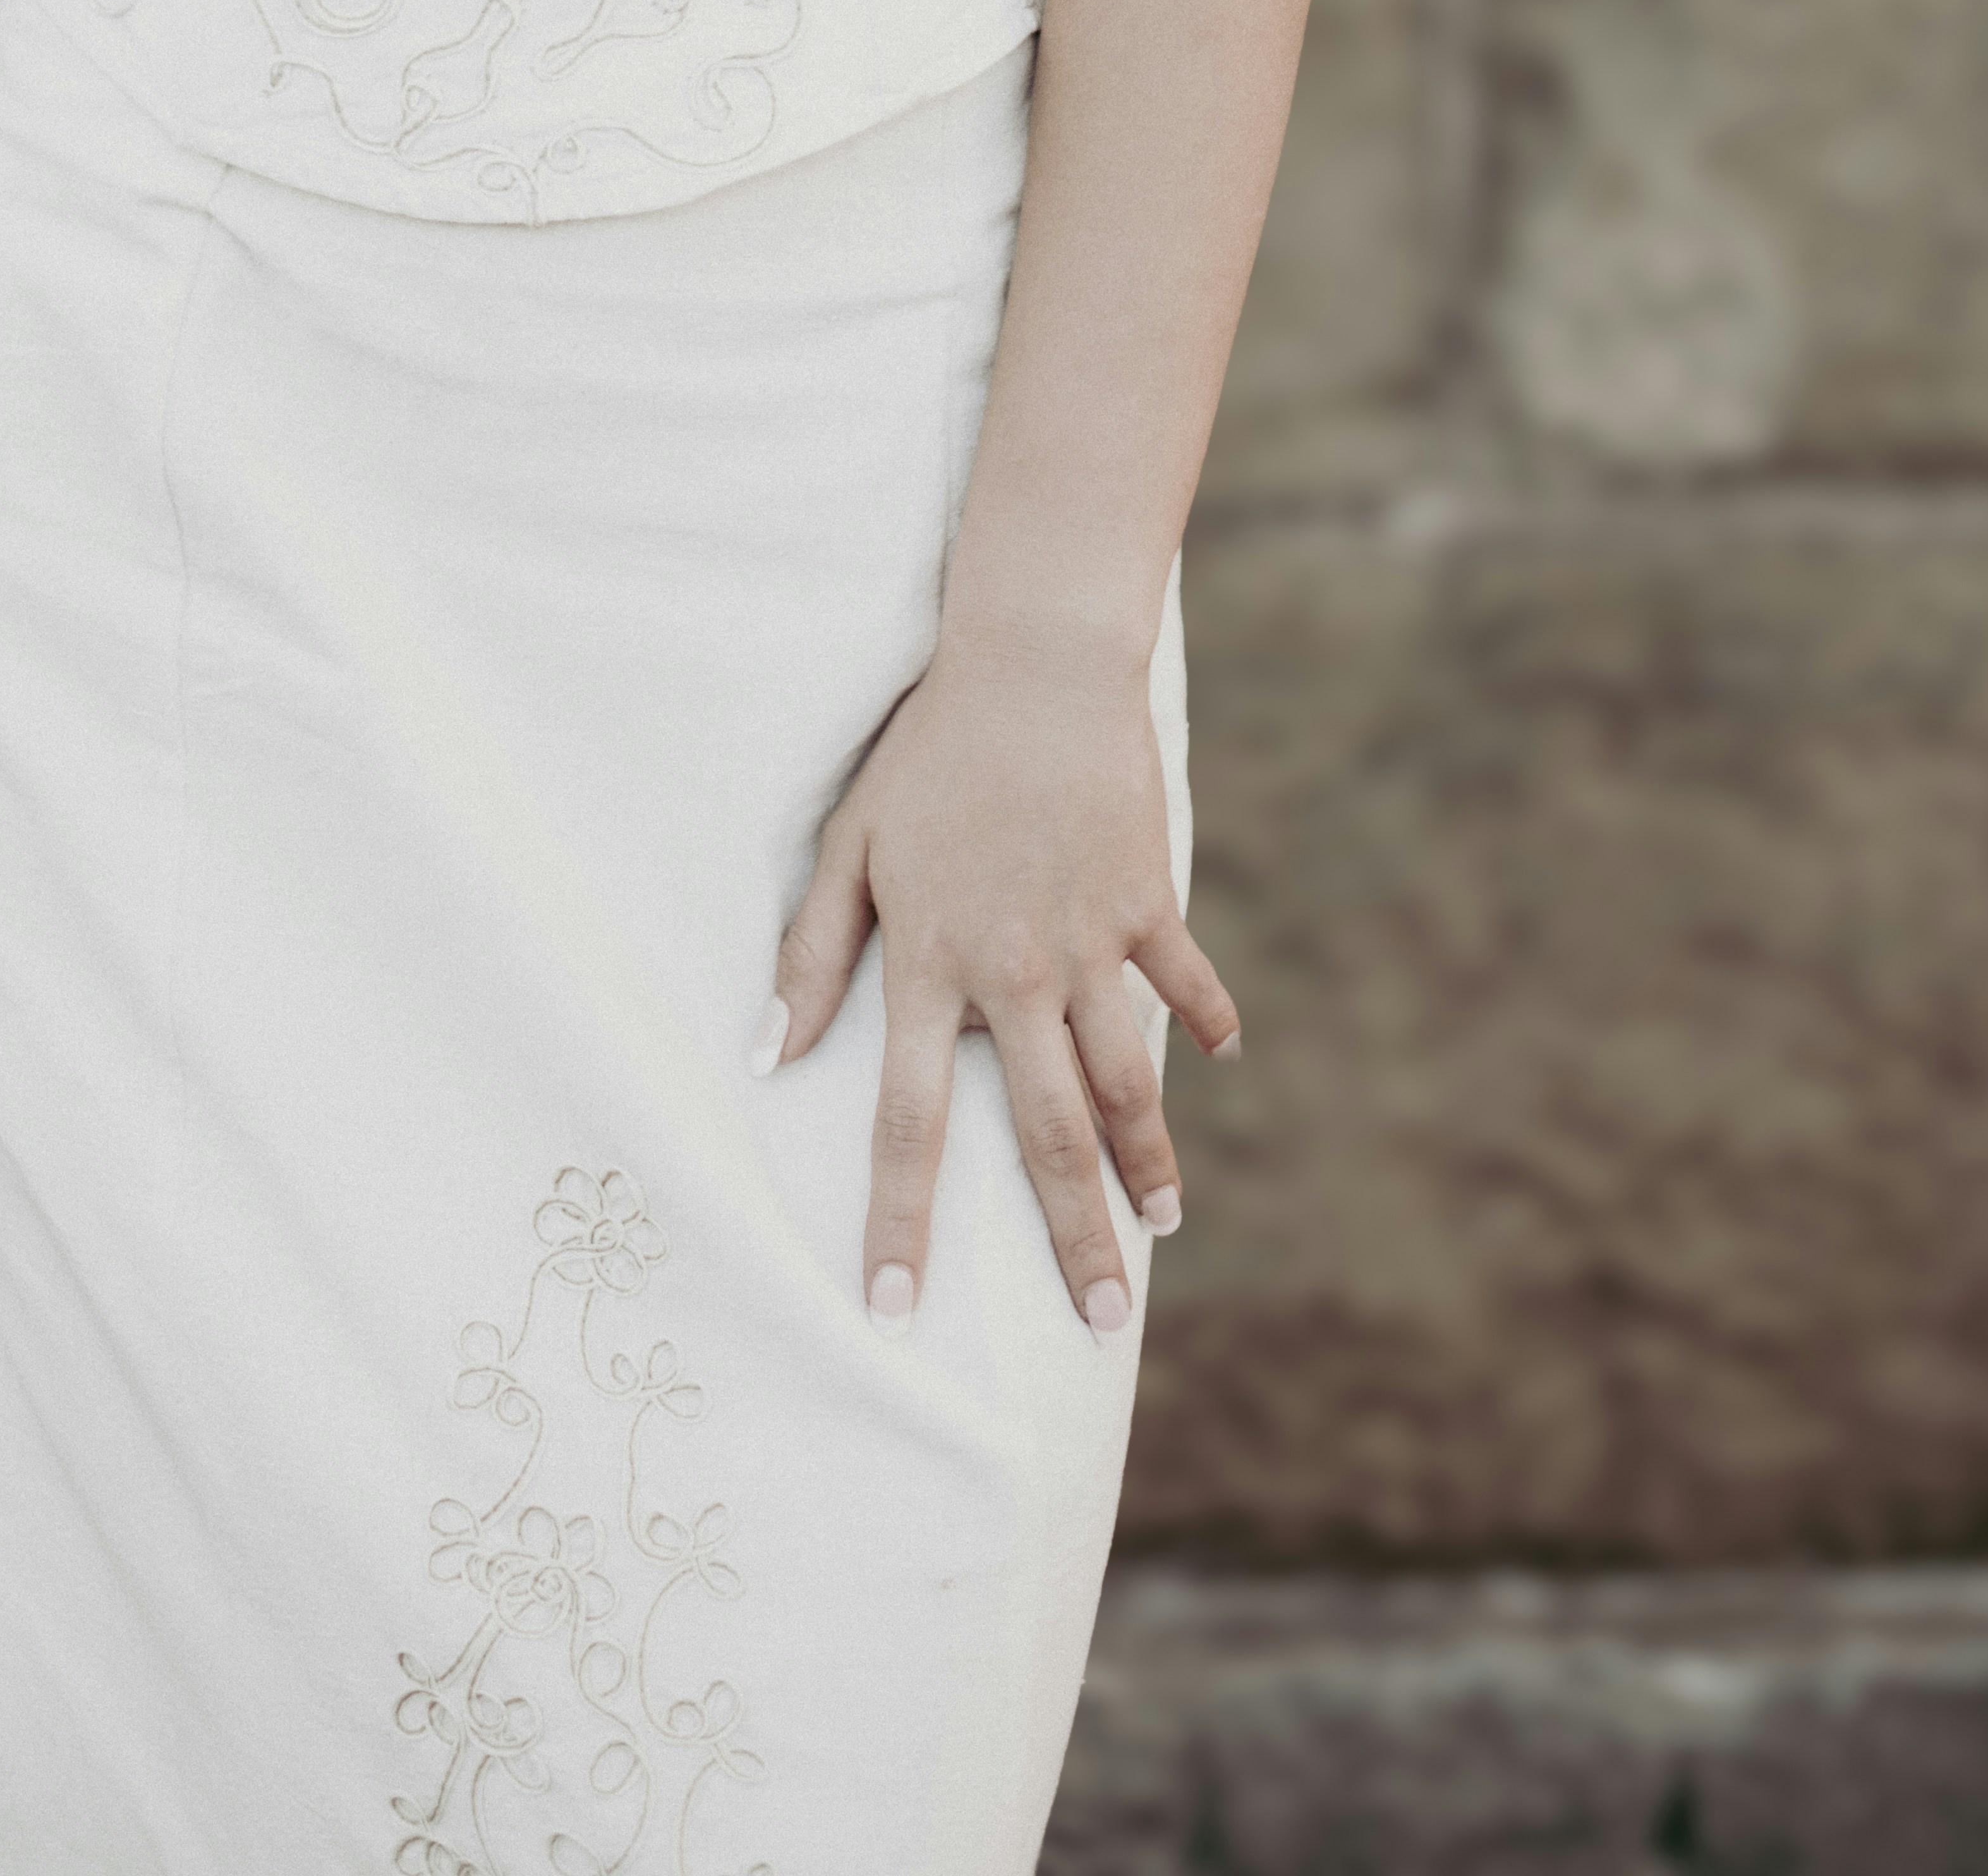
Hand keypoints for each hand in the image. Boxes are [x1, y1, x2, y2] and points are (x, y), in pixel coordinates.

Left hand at [764, 617, 1237, 1336]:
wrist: (1033, 663)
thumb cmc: (928, 753)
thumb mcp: (850, 843)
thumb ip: (811, 953)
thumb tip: (770, 1055)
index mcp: (931, 963)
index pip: (909, 1121)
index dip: (901, 1220)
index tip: (897, 1309)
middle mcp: (1014, 969)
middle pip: (1046, 1133)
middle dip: (1072, 1239)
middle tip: (1099, 1325)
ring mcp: (1090, 939)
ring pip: (1124, 1081)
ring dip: (1145, 1162)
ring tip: (1161, 1228)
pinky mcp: (1147, 900)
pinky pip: (1180, 981)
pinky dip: (1203, 1022)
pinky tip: (1217, 1062)